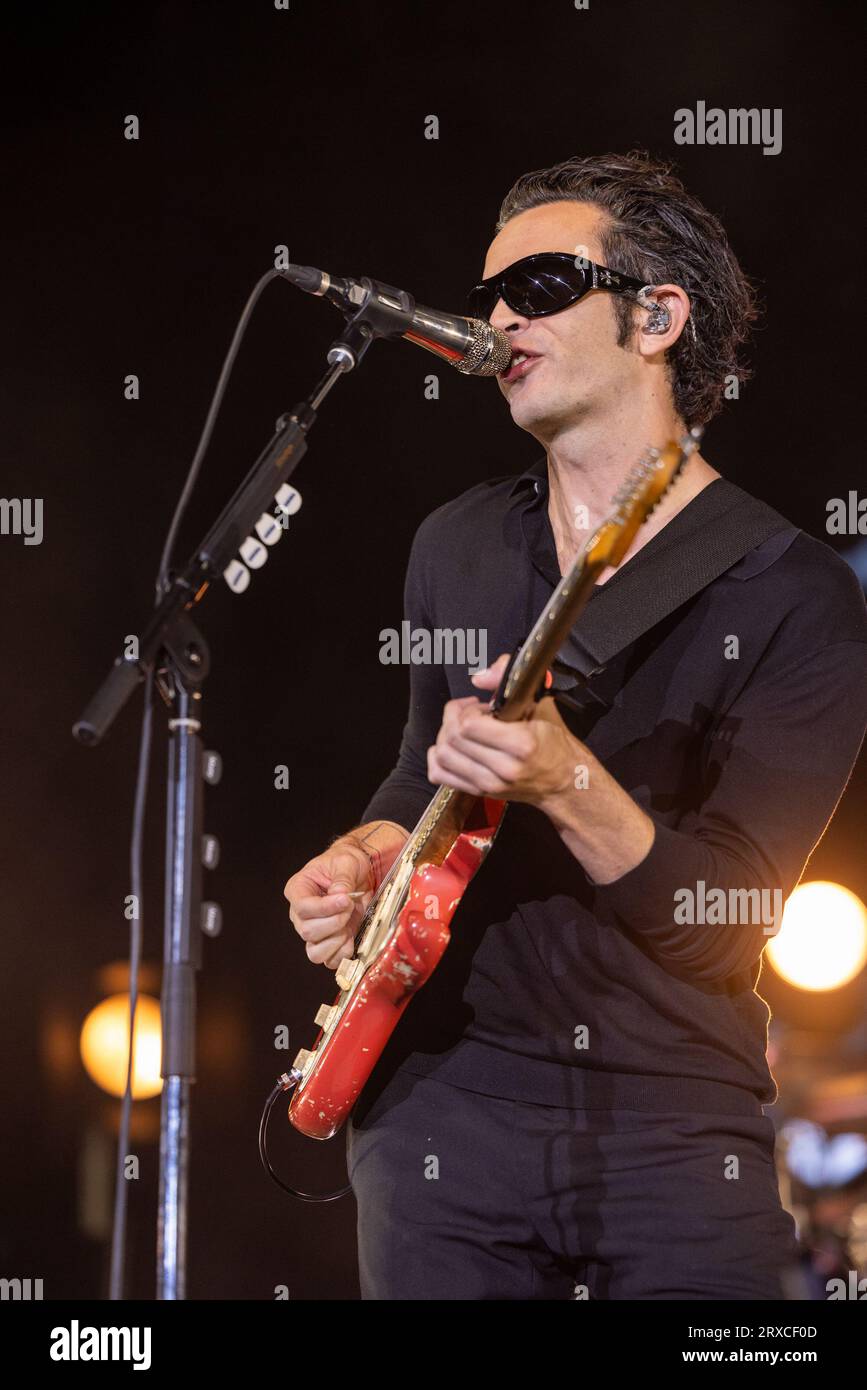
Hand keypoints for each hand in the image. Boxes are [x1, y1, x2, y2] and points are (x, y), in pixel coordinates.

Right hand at [284, 843, 372, 969]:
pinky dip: (342, 954)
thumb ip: (343, 878)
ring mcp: (313, 932)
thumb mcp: (346, 862)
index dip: (325, 908)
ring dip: (336, 942)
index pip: (303, 908)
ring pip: (315, 952)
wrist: (358, 872)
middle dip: (335, 922)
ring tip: (349, 925)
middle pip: (307, 931)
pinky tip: (352, 939)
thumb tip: (340, 896)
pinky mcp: (328, 943)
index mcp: (298, 890)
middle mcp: (300, 915)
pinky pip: (329, 961)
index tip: (345, 900)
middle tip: (350, 907)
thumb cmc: (346, 863)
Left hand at [426, 652, 578, 810]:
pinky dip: (437, 758)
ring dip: (446, 735)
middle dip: (455, 718)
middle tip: (471, 714)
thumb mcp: (539, 703)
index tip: (481, 707)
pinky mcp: (479, 792)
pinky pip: (439, 774)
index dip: (468, 709)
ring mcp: (489, 784)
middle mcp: (503, 768)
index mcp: (521, 745)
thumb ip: (508, 679)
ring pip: (443, 755)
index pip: (468, 725)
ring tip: (463, 730)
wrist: (564, 781)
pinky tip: (452, 747)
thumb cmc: (553, 742)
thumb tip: (479, 677)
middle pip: (452, 738)